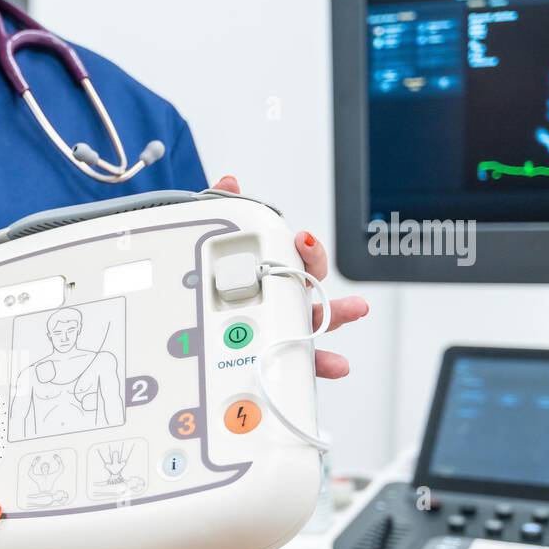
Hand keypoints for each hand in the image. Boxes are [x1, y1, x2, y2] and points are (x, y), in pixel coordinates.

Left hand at [212, 175, 367, 378]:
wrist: (194, 312)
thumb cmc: (215, 274)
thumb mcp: (214, 241)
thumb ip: (222, 211)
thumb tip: (228, 182)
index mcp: (276, 273)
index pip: (301, 260)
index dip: (306, 250)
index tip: (303, 241)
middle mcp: (286, 300)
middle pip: (315, 296)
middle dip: (336, 297)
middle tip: (354, 305)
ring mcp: (285, 328)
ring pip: (314, 327)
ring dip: (335, 322)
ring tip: (348, 331)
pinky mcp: (278, 355)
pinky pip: (299, 362)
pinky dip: (317, 366)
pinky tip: (333, 367)